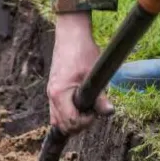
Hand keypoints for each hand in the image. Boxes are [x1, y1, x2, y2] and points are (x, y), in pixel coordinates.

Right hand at [48, 13, 114, 133]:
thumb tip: (108, 112)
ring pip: (57, 120)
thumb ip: (99, 96)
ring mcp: (51, 93)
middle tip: (93, 113)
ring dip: (72, 121)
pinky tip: (79, 108)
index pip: (70, 122)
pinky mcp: (53, 89)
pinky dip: (67, 115)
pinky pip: (56, 111)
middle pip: (62, 125)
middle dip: (79, 124)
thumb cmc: (82, 52)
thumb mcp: (93, 75)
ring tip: (87, 111)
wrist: (71, 35)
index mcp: (59, 94)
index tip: (96, 112)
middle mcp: (52, 96)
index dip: (85, 122)